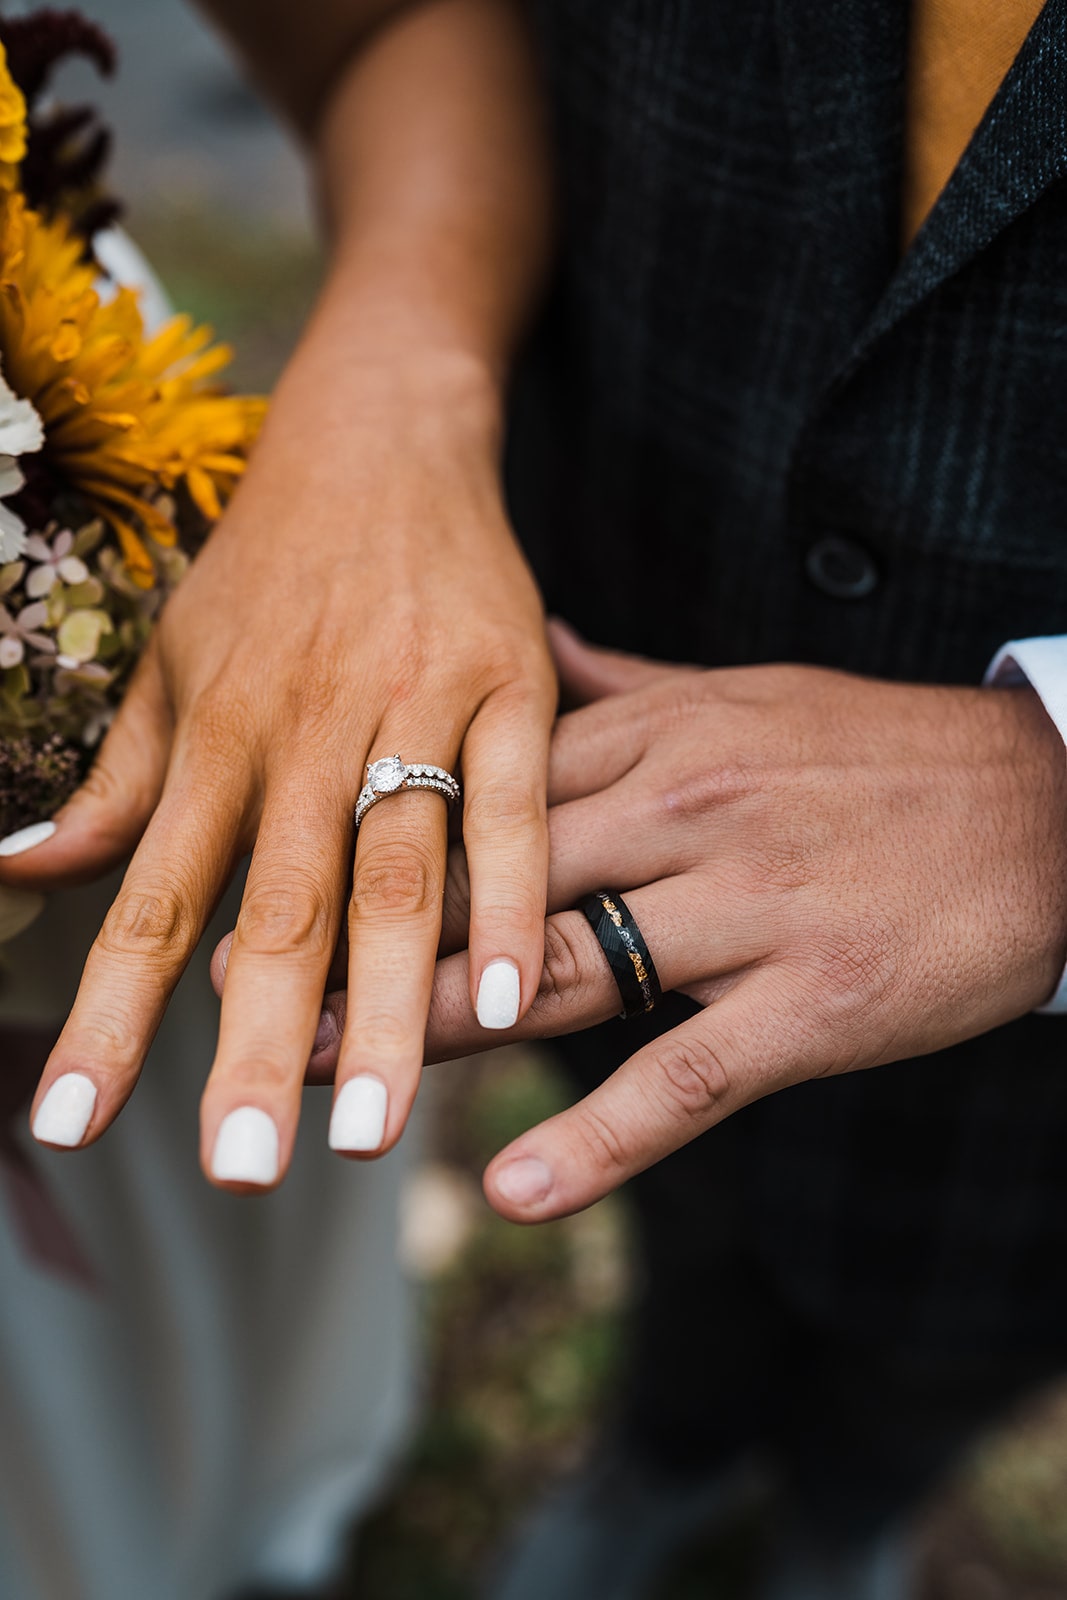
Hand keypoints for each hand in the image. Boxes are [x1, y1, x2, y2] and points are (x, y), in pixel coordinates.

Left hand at [0, 357, 554, 1187]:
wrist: (383, 438)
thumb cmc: (269, 567)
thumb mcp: (169, 661)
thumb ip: (113, 782)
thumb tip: (20, 869)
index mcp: (216, 736)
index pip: (154, 899)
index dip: (110, 1015)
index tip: (73, 1123)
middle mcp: (305, 734)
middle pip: (279, 911)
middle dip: (254, 1048)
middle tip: (242, 1168)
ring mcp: (414, 711)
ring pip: (394, 878)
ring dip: (384, 1009)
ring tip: (374, 1131)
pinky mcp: (509, 689)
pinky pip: (512, 810)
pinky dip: (506, 905)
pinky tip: (505, 1000)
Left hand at [292, 621, 1066, 1218]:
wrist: (1049, 799)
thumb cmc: (880, 753)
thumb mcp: (745, 692)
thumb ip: (628, 682)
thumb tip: (544, 647)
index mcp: (656, 735)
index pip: (481, 790)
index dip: (371, 842)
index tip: (272, 878)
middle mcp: (683, 808)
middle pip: (490, 882)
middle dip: (362, 943)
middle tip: (246, 995)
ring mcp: (748, 906)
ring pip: (563, 971)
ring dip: (431, 1032)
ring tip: (323, 1089)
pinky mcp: (814, 1000)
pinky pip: (688, 1076)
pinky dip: (598, 1138)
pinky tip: (510, 1190)